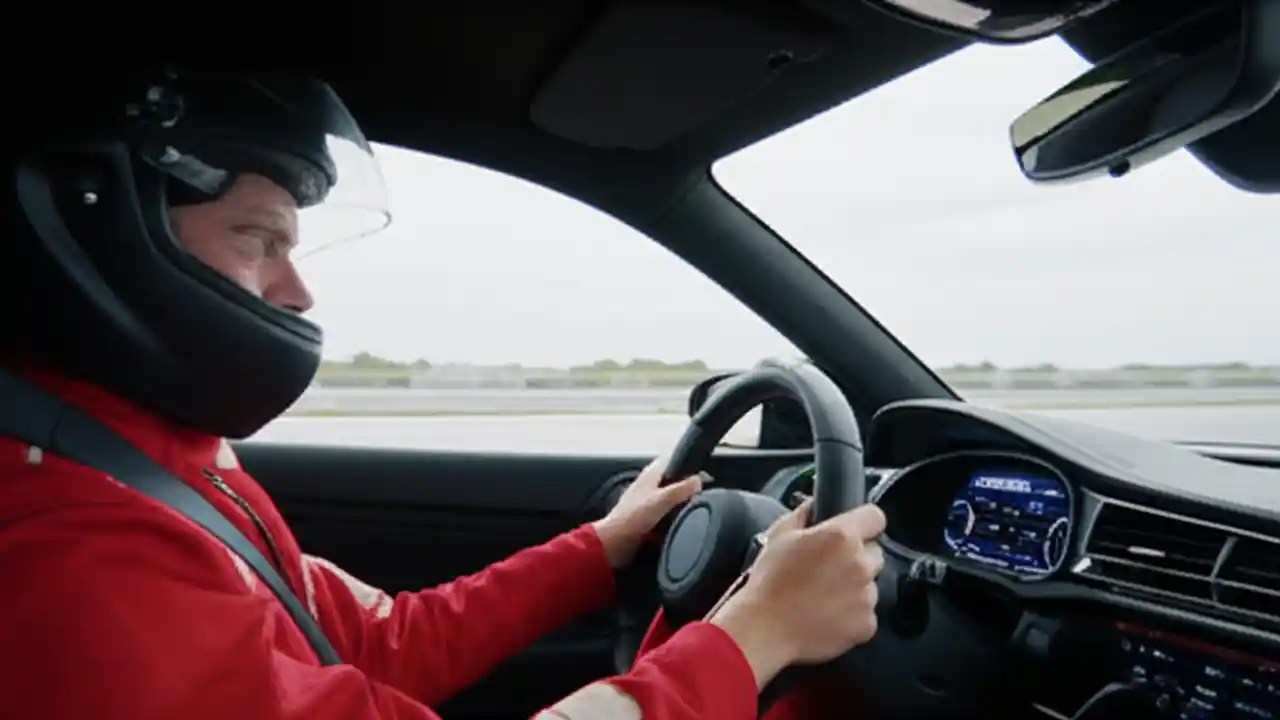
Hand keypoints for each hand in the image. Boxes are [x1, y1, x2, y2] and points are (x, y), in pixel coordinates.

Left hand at [591, 454, 703, 567]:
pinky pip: (667, 515)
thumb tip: (699, 480)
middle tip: (703, 496)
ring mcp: (647, 502)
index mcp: (651, 474)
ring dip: (681, 505)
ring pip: (671, 499)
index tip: (705, 477)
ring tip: (694, 511)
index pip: (674, 461)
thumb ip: (682, 488)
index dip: (689, 466)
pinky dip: (674, 519)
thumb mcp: (662, 499)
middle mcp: (649, 485)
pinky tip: (680, 525)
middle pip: (674, 481)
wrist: (615, 543)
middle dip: (688, 488)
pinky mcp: (647, 518)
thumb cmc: (634, 517)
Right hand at [709, 497, 885, 688]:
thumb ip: (803, 513)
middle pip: (875, 553)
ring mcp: (866, 596)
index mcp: (841, 537)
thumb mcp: (779, 535)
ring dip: (854, 587)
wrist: (765, 628)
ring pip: (870, 585)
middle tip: (829, 568)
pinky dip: (852, 615)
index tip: (856, 530)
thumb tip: (814, 505)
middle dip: (857, 558)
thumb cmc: (769, 581)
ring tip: (823, 595)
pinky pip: (866, 613)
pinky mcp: (866, 624)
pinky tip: (827, 614)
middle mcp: (860, 564)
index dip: (864, 522)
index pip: (875, 517)